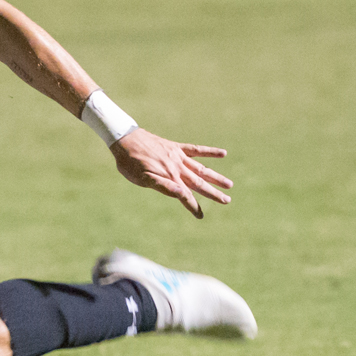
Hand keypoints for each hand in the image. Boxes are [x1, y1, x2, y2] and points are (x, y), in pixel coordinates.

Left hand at [110, 128, 232, 218]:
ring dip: (216, 177)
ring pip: (202, 169)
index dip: (193, 207)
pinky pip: (196, 150)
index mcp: (169, 178)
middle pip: (199, 183)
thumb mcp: (141, 179)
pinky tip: (223, 153)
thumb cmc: (129, 163)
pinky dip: (210, 152)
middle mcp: (177, 168)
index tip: (200, 216)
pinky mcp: (176, 147)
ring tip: (230, 184)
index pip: (186, 196)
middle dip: (213, 193)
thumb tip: (182, 194)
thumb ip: (163, 187)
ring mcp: (178, 157)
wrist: (125, 139)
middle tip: (227, 201)